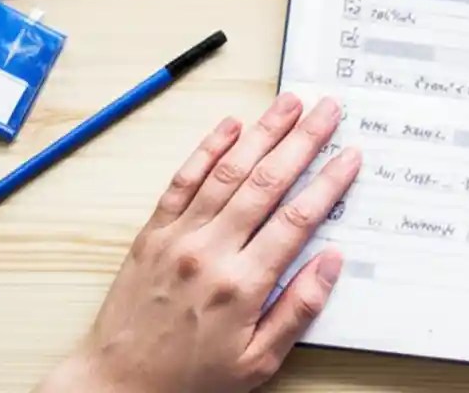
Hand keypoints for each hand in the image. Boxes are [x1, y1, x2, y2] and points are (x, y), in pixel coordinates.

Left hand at [33, 93, 361, 392]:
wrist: (118, 384)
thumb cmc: (190, 378)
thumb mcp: (258, 361)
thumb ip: (299, 309)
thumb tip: (331, 262)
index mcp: (243, 285)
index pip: (297, 219)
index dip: (328, 183)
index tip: (349, 156)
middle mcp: (211, 252)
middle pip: (267, 182)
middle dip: (303, 141)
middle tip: (328, 111)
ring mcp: (179, 237)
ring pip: (228, 171)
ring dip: (263, 132)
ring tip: (288, 104)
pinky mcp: (153, 232)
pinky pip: (183, 180)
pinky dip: (208, 149)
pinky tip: (230, 126)